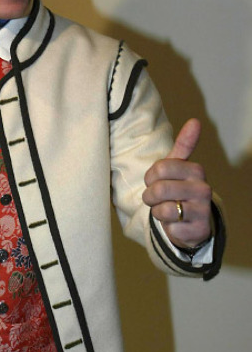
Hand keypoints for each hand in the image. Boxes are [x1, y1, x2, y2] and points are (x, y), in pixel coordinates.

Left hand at [142, 118, 211, 247]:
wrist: (191, 222)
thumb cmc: (179, 190)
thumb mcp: (178, 167)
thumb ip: (184, 144)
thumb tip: (195, 121)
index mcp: (196, 170)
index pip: (160, 168)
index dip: (150, 177)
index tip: (155, 181)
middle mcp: (203, 189)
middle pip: (159, 189)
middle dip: (149, 196)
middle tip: (156, 198)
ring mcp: (202, 210)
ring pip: (163, 209)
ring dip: (157, 211)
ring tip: (166, 210)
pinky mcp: (199, 230)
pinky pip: (170, 227)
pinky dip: (167, 226)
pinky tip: (176, 223)